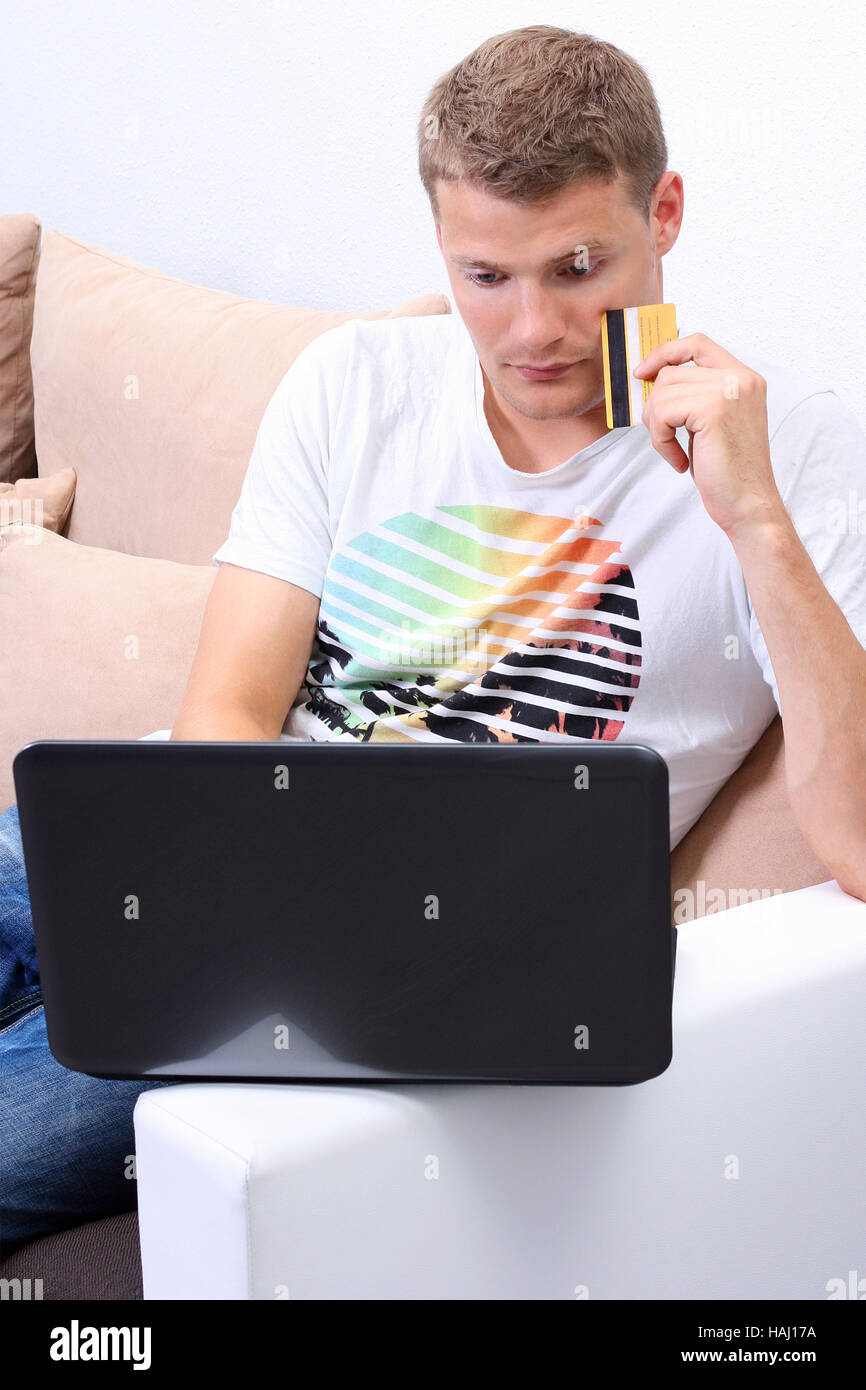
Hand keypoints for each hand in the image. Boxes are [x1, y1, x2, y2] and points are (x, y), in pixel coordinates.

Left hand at [633, 332, 785, 536]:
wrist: (749, 504)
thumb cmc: (728, 472)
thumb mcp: (711, 424)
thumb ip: (693, 396)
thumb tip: (651, 382)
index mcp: (744, 378)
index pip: (698, 343)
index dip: (665, 352)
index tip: (642, 371)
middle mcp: (740, 378)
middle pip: (671, 372)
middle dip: (654, 405)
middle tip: (662, 436)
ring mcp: (729, 390)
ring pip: (663, 392)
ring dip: (657, 427)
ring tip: (673, 451)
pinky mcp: (713, 409)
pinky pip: (663, 414)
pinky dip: (660, 441)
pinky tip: (678, 461)